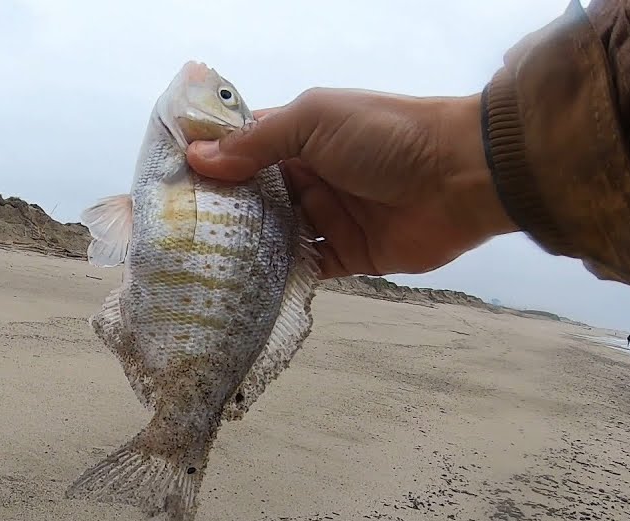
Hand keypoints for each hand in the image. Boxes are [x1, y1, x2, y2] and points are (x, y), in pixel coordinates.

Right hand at [186, 89, 517, 278]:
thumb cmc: (389, 134)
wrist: (463, 177)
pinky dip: (280, 277)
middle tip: (173, 235)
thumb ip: (258, 143)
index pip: (244, 149)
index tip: (167, 183)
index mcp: (301, 136)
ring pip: (276, 237)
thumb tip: (199, 157)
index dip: (209, 163)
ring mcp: (331, 217)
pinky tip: (244, 288)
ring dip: (246, 248)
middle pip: (254, 198)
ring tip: (198, 266)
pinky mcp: (350, 256)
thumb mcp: (315, 122)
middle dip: (220, 214)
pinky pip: (307, 269)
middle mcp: (312, 176)